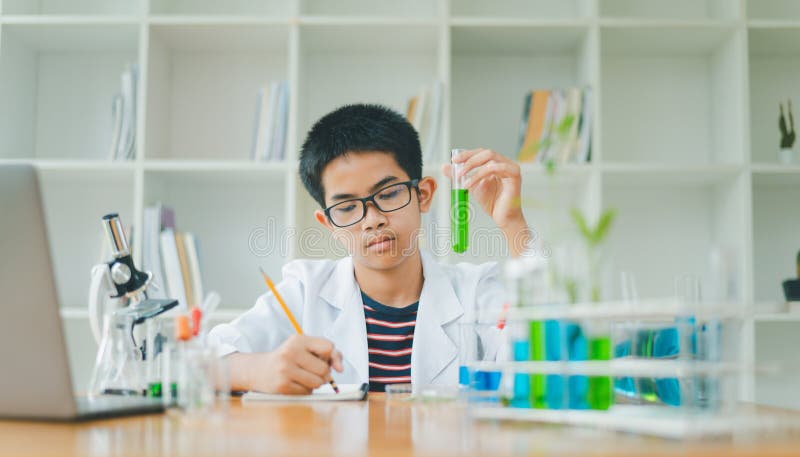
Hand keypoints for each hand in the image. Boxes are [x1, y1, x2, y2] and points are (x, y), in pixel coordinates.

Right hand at [229, 335, 343, 393]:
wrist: (259, 370)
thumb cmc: (289, 358)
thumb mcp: (305, 348)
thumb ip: (329, 354)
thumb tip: (340, 368)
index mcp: (298, 339)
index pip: (329, 347)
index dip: (330, 356)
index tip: (323, 359)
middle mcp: (290, 352)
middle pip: (324, 369)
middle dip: (323, 374)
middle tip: (312, 371)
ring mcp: (285, 370)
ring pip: (317, 383)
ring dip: (314, 384)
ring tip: (303, 378)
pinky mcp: (282, 386)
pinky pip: (307, 393)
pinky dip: (305, 391)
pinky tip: (294, 384)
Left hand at [443, 147, 527, 224]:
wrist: (503, 218)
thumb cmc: (492, 202)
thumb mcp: (471, 186)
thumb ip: (460, 176)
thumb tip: (444, 166)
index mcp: (496, 164)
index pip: (481, 153)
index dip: (467, 154)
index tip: (454, 160)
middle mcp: (505, 163)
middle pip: (486, 152)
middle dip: (469, 159)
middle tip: (457, 168)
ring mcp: (511, 168)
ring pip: (490, 159)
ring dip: (473, 167)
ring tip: (462, 179)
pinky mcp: (515, 175)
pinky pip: (496, 168)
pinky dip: (480, 174)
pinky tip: (470, 183)